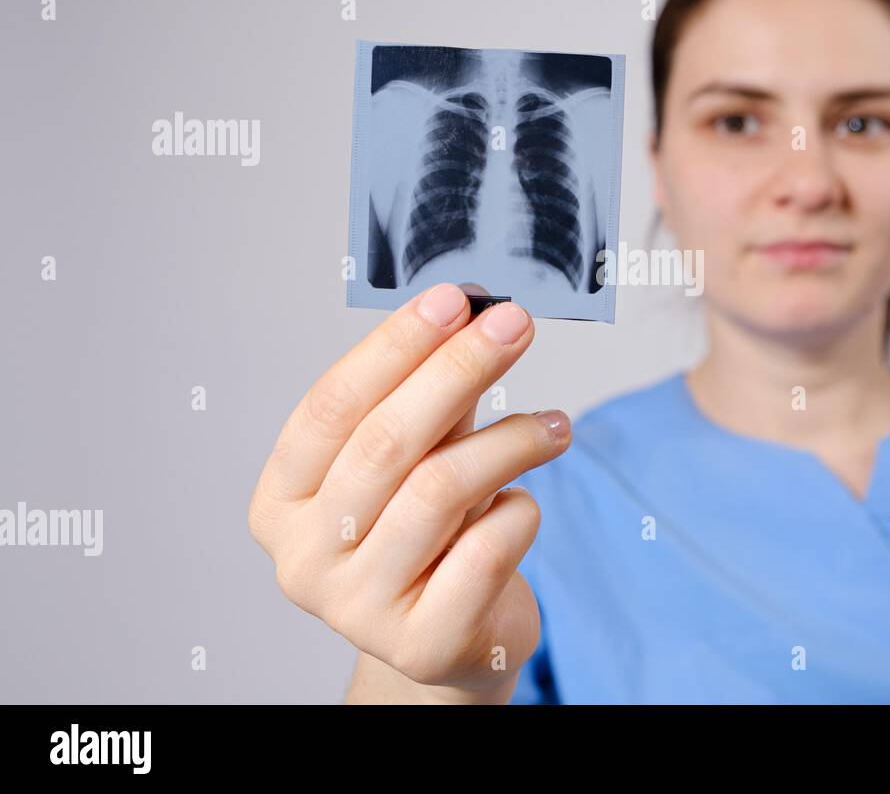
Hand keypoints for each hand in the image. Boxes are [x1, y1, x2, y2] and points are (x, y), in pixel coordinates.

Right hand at [248, 283, 569, 696]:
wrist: (456, 637)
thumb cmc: (431, 535)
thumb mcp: (417, 459)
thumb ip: (431, 396)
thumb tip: (472, 310)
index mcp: (282, 501)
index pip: (331, 405)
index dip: (394, 345)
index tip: (454, 299)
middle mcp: (304, 557)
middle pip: (385, 442)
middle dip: (458, 370)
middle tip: (515, 326)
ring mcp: (356, 609)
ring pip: (439, 490)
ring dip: (510, 442)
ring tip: (555, 425)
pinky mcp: (422, 644)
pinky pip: (486, 550)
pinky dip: (519, 512)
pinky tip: (527, 502)